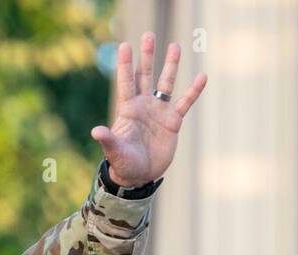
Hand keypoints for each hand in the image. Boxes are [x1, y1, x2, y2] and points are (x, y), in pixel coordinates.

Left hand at [91, 32, 207, 186]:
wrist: (140, 176)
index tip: (125, 45)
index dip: (126, 64)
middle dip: (147, 56)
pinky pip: (184, 102)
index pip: (126, 82)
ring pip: (165, 84)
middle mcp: (143, 106)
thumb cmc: (124, 163)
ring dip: (170, 66)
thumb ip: (108, 139)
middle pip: (145, 75)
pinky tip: (202, 76)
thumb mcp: (115, 151)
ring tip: (175, 46)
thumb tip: (95, 131)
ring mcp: (159, 112)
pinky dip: (194, 91)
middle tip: (148, 35)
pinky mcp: (173, 122)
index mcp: (128, 109)